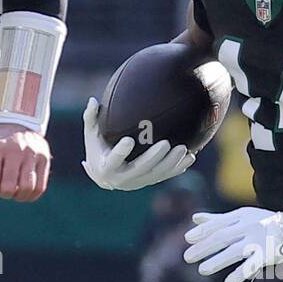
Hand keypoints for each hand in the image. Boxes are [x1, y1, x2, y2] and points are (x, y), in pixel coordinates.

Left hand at [0, 124, 51, 207]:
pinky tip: (25, 193)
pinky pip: (40, 187)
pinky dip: (31, 196)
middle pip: (9, 187)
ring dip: (19, 197)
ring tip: (14, 192)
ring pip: (27, 188)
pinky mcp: (44, 158)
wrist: (15, 124)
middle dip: (4, 194)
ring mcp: (32, 153)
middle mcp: (15, 149)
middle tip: (3, 189)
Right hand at [81, 98, 195, 191]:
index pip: (114, 159)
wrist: (106, 177)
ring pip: (157, 174)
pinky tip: (191, 157)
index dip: (121, 152)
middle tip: (166, 143)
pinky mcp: (149, 181)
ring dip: (171, 163)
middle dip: (155, 157)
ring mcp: (138, 182)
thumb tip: (92, 99)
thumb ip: (91, 118)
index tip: (129, 140)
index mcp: (107, 167)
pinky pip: (165, 175)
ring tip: (183, 149)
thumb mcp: (91, 135)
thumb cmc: (97, 150)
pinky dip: (178, 168)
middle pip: (141, 168)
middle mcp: (123, 178)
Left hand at [184, 205, 282, 281]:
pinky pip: (251, 266)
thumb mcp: (242, 216)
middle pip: (222, 237)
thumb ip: (217, 219)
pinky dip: (239, 275)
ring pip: (233, 251)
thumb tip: (194, 219)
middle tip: (187, 257)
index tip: (188, 239)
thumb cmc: (265, 222)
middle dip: (204, 248)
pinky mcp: (267, 255)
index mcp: (241, 217)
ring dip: (217, 261)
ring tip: (202, 270)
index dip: (202, 232)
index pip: (218, 224)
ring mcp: (258, 241)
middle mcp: (249, 227)